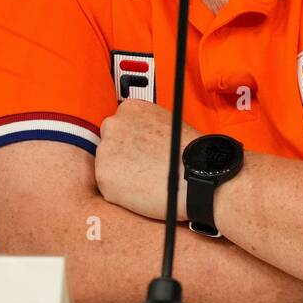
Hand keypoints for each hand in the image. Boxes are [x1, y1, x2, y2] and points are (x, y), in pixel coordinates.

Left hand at [94, 99, 201, 220]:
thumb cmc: (190, 153)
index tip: (141, 151)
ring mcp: (106, 151)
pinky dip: (120, 193)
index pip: (119, 126)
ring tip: (146, 181)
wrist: (198, 176)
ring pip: (107, 166)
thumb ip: (146, 126)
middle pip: (109, 144)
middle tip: (143, 167)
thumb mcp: (168, 122)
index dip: (131, 142)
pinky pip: (107, 188)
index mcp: (129, 109)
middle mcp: (113, 126)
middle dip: (122, 156)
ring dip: (121, 175)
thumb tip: (141, 136)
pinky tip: (141, 192)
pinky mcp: (104, 178)